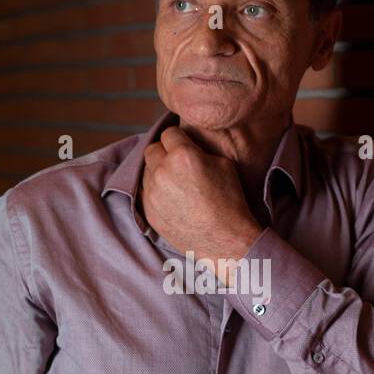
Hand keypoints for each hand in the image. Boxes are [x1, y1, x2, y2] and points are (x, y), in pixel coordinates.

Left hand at [141, 126, 261, 269]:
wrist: (224, 240)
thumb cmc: (229, 202)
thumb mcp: (224, 164)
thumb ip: (199, 150)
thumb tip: (188, 146)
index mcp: (182, 155)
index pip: (169, 132)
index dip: (178, 138)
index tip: (184, 145)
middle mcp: (162, 171)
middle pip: (152, 149)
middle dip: (164, 153)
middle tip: (178, 163)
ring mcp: (152, 192)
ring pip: (146, 170)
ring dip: (158, 172)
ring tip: (176, 184)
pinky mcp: (148, 210)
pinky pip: (144, 191)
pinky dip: (154, 191)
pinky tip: (171, 198)